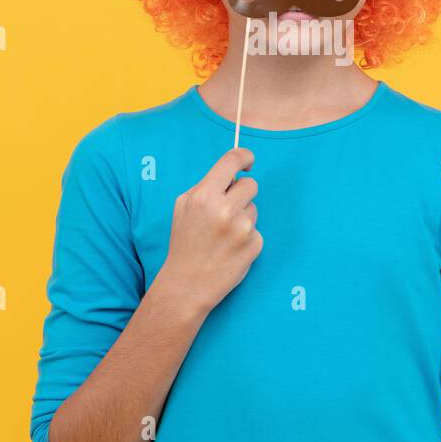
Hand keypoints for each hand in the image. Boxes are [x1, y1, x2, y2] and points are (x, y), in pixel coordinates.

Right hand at [156, 147, 261, 316]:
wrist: (187, 285)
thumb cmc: (185, 243)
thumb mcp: (183, 207)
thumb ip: (207, 187)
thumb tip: (232, 174)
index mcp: (204, 195)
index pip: (232, 161)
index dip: (244, 157)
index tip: (248, 161)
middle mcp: (225, 209)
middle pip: (250, 185)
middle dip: (241, 194)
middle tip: (227, 210)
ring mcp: (242, 228)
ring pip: (254, 208)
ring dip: (243, 217)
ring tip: (223, 236)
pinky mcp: (255, 244)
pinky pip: (257, 230)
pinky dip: (247, 238)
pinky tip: (230, 249)